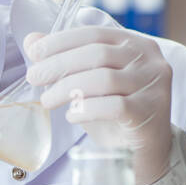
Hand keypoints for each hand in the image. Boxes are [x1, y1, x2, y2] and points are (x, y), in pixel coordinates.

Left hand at [23, 25, 174, 184]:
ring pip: (104, 79)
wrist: (141, 150)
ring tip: (47, 100)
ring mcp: (154, 85)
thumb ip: (64, 57)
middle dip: (59, 64)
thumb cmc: (113, 111)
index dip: (61, 41)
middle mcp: (149, 60)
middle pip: (97, 54)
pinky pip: (114, 107)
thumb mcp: (87, 81)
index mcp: (135, 43)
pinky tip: (71, 116)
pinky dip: (87, 109)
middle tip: (34, 77)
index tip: (34, 53)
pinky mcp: (150, 112)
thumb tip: (31, 39)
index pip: (94, 33)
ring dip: (67, 89)